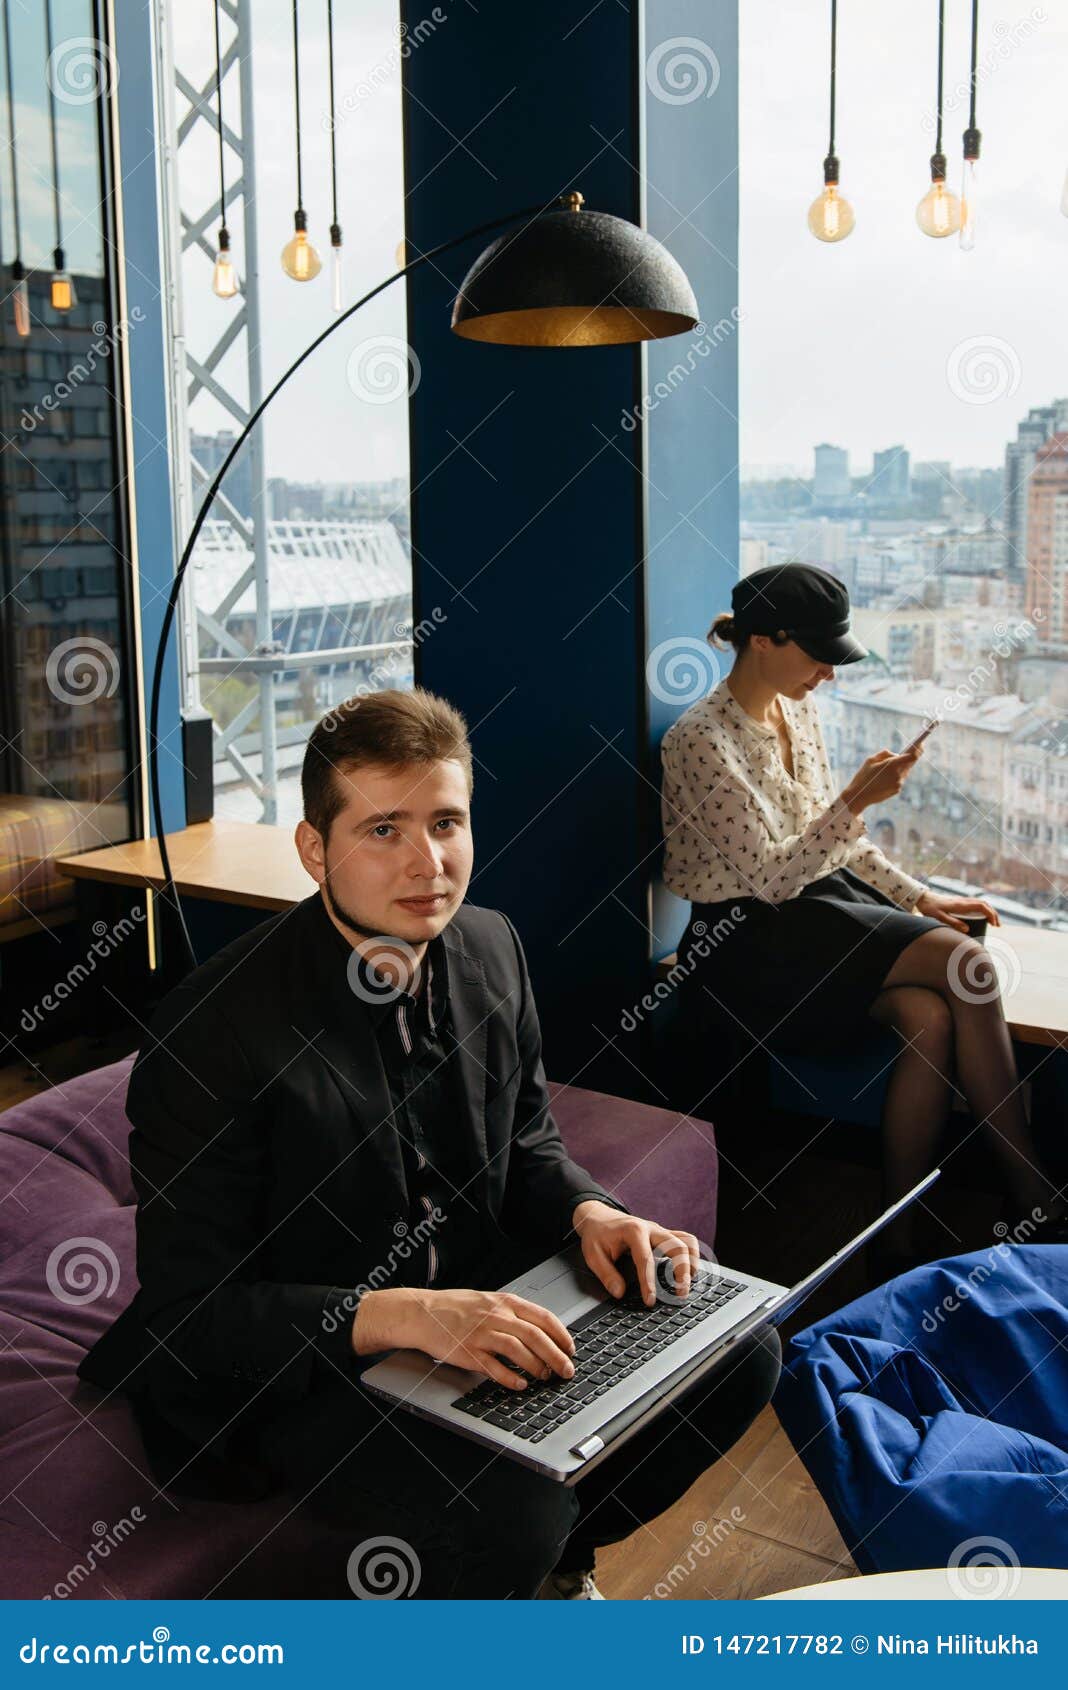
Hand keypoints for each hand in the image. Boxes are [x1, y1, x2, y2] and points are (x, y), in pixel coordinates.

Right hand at [352, 1284, 575, 1392]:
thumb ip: (512, 1312)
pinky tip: (520, 1384)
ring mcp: (482, 1334)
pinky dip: (510, 1378)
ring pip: (519, 1351)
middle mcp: (496, 1316)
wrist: (422, 1313)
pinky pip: (495, 1368)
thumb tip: (539, 1329)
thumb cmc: (454, 1307)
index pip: (542, 1317)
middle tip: (566, 1370)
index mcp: (504, 1302)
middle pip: (536, 1336)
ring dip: (536, 1367)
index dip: (561, 1334)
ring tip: (544, 1377)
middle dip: (556, 1356)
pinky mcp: (469, 1352)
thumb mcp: (488, 1300)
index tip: (571, 1348)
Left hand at [572, 1199, 700, 1307]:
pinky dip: (691, 1255)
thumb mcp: (593, 1254)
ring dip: (692, 1262)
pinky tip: (687, 1271)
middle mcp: (650, 1228)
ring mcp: (659, 1231)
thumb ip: (606, 1274)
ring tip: (687, 1283)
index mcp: (633, 1231)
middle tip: (680, 1293)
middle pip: (677, 1246)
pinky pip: (685, 1240)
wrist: (598, 1216)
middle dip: (682, 1271)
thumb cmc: (597, 1234)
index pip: (645, 1259)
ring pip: (687, 1241)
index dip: (649, 1282)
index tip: (650, 1300)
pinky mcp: (664, 1235)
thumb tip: (619, 1292)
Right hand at [841, 745, 922, 813]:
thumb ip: (885, 754)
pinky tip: (888, 776)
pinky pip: (900, 779)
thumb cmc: (863, 776)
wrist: (859, 796)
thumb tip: (896, 755)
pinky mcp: (897, 790)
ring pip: (905, 771)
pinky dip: (896, 776)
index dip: (917, 749)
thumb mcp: (870, 760)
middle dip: (912, 756)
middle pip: (910, 763)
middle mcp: (898, 774)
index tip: (920, 744)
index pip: (912, 756)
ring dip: (903, 766)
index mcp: (892, 765)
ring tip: (899, 761)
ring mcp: (898, 783)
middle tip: (916, 748)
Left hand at [914, 890, 999, 934]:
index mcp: (960, 905)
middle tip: (997, 926)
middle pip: (984, 904)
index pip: (981, 906)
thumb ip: (953, 923)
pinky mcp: (959, 902)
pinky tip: (981, 917)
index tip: (994, 924)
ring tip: (992, 923)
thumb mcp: (939, 918)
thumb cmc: (929, 908)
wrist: (922, 898)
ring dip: (989, 911)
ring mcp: (961, 900)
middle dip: (993, 914)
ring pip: (980, 903)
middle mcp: (963, 901)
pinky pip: (975, 904)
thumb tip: (967, 929)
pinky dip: (982, 910)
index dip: (990, 914)